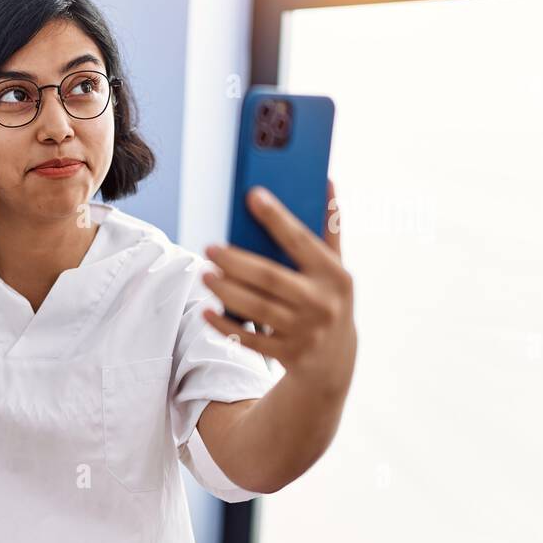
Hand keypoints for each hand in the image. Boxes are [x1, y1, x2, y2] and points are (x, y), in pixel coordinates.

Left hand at [201, 180, 355, 397]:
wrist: (334, 361)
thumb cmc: (330, 300)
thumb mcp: (337, 268)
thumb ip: (330, 228)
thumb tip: (326, 182)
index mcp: (335, 275)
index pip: (301, 241)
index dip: (277, 218)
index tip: (253, 196)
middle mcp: (322, 303)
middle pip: (271, 278)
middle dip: (237, 262)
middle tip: (210, 248)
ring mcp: (304, 331)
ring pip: (257, 308)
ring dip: (227, 290)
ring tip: (205, 274)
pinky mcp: (286, 353)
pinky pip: (249, 339)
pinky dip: (226, 326)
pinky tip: (207, 311)